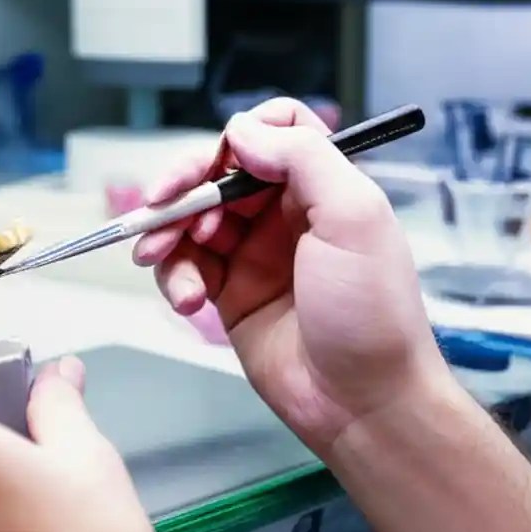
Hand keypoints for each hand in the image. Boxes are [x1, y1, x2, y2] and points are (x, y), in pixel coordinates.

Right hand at [133, 98, 450, 453]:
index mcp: (321, 186)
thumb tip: (243, 129)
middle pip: (217, 172)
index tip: (218, 164)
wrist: (363, 403)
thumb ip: (303, 158)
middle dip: (182, 185)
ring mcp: (254, 254)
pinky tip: (186, 299)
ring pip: (191, 218)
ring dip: (167, 233)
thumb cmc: (374, 315)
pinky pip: (185, 267)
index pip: (273, 132)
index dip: (238, 137)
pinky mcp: (229, 294)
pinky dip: (174, 276)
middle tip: (158, 204)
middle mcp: (284, 214)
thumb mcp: (354, 218)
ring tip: (157, 257)